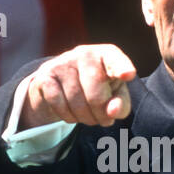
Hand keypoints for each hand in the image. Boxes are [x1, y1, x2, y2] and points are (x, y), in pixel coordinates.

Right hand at [20, 45, 136, 129]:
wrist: (60, 85)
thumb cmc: (97, 89)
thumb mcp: (115, 96)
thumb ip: (121, 105)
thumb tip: (112, 112)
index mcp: (107, 54)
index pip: (115, 60)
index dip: (122, 68)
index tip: (128, 75)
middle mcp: (85, 53)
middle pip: (96, 95)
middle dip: (100, 115)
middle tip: (104, 120)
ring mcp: (63, 62)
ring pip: (76, 102)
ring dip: (84, 118)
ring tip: (88, 117)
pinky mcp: (45, 75)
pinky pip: (58, 103)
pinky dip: (67, 115)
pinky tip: (71, 114)